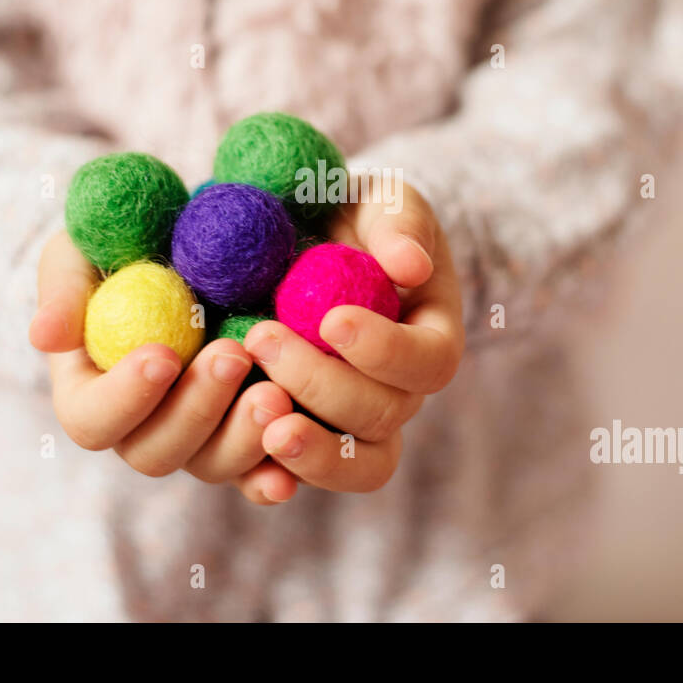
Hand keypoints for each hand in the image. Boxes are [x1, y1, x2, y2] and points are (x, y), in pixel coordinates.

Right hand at [28, 232, 299, 505]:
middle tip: (233, 355)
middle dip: (196, 410)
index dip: (125, 397)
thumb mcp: (82, 250)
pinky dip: (278, 471)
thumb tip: (45, 335)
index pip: (92, 419)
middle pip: (157, 451)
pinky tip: (298, 465)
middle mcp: (143, 425)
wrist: (195, 242)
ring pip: (214, 464)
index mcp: (92, 391)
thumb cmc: (123, 244)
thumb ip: (63, 288)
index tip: (162, 354)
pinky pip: (262, 469)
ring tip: (278, 392)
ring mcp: (199, 436)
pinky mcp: (248, 434)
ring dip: (244, 437)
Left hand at [241, 181, 463, 493]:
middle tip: (263, 336)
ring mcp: (349, 424)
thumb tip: (409, 267)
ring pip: (352, 466)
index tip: (333, 318)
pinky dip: (275, 481)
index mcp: (428, 340)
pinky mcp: (298, 437)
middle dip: (323, 384)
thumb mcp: (381, 201)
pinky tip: (253, 467)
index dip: (385, 351)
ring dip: (310, 450)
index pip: (428, 362)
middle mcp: (397, 393)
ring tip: (265, 421)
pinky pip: (295, 479)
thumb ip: (399, 223)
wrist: (304, 241)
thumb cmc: (352, 217)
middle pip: (380, 416)